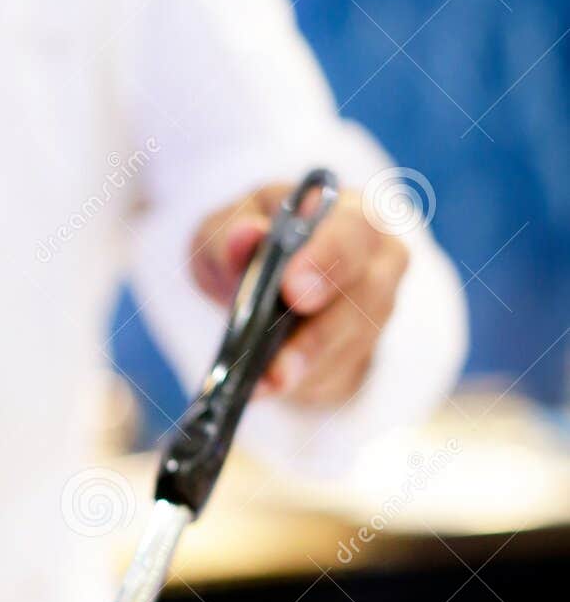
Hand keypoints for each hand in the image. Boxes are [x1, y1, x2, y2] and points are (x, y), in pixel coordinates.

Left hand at [189, 183, 409, 405]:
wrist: (256, 289)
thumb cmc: (250, 250)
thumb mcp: (223, 234)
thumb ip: (230, 237)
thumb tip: (245, 234)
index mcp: (348, 214)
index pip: (352, 230)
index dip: (326, 259)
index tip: (294, 289)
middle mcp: (378, 260)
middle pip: (367, 296)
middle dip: (319, 336)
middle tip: (279, 366)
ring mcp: (377, 311)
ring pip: (355, 344)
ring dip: (308, 369)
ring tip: (264, 383)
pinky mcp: (364, 355)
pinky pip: (343, 376)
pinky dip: (305, 386)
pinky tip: (271, 387)